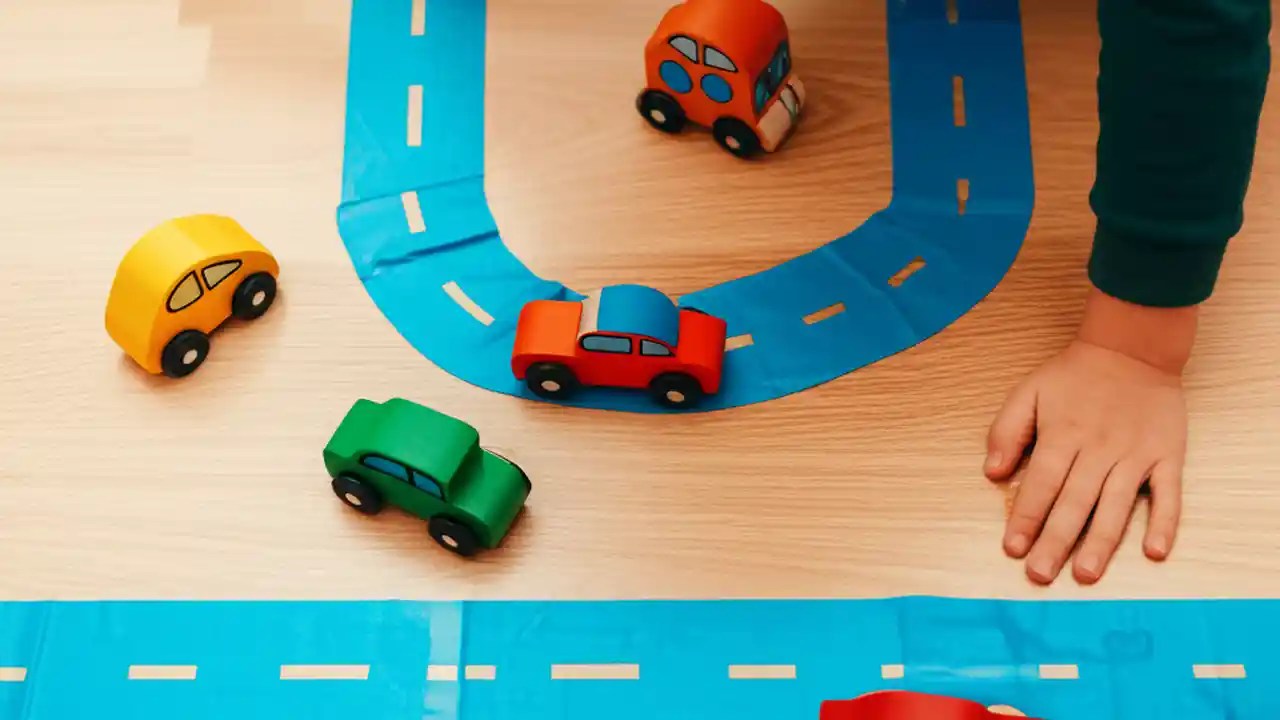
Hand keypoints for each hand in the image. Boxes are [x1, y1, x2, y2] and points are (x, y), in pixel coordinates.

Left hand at [985, 288, 1195, 584]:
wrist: (1134, 347)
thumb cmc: (1075, 375)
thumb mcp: (1029, 391)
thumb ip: (1006, 431)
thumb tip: (992, 473)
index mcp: (1063, 435)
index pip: (1041, 484)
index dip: (1025, 518)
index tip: (1012, 548)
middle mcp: (1099, 449)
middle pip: (1074, 503)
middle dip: (1055, 541)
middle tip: (1039, 575)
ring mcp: (1136, 455)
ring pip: (1116, 506)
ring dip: (1101, 542)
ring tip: (1085, 574)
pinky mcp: (1167, 455)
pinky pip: (1169, 494)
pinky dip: (1165, 523)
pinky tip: (1155, 552)